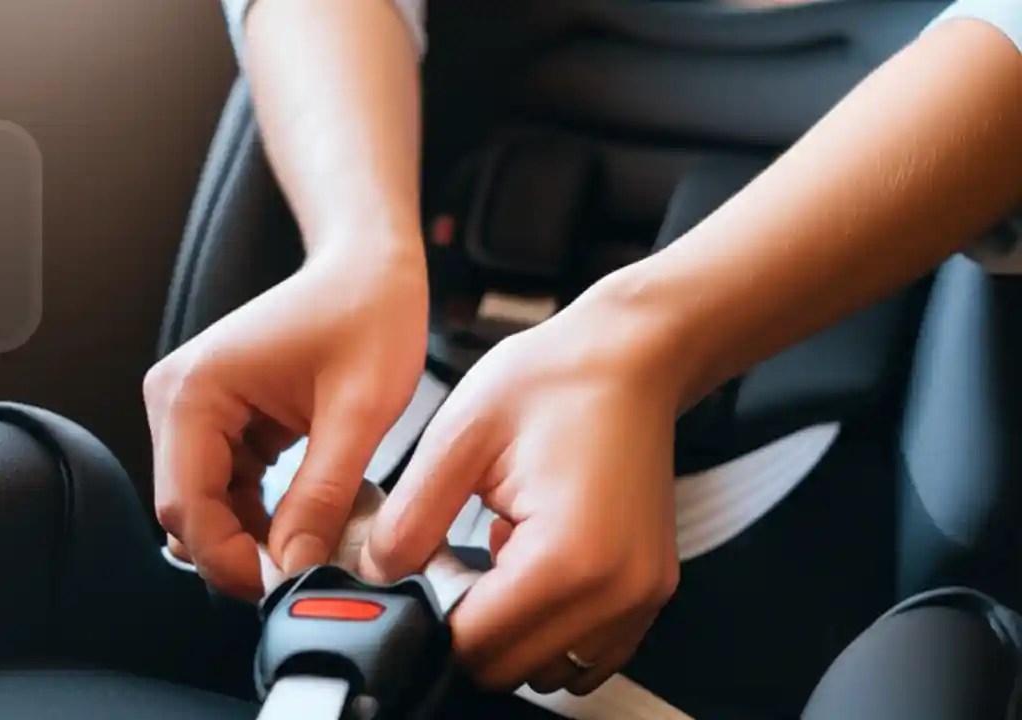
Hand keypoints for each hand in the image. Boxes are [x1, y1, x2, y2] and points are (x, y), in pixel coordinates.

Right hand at [145, 241, 427, 600]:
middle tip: (303, 575)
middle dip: (240, 553)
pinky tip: (305, 520)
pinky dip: (260, 515)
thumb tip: (296, 566)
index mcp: (194, 390)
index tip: (282, 586)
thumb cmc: (366, 314)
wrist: (369, 267)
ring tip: (313, 545)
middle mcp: (177, 399)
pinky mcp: (219, 420)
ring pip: (206, 507)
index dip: (229, 559)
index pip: (186, 505)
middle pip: (187, 511)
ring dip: (252, 537)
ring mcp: (194, 410)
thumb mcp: (359, 411)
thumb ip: (323, 495)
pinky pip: (227, 489)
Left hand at [360, 286, 681, 693]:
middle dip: (467, 628)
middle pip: (511, 669)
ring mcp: (640, 596)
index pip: (476, 645)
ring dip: (510, 632)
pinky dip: (549, 627)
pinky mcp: (648, 591)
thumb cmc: (556, 380)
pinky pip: (587, 651)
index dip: (430, 620)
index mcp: (568, 555)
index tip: (417, 579)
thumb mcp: (460, 438)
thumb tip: (376, 573)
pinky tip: (531, 565)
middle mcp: (617, 589)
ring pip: (550, 669)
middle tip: (452, 566)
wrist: (631, 355)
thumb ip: (410, 518)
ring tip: (496, 561)